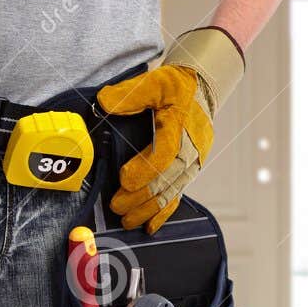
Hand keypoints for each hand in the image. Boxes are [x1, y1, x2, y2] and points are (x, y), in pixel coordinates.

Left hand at [97, 27, 243, 233]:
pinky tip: (150, 226)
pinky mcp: (190, 170)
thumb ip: (131, 92)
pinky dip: (164, 213)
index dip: (146, 168)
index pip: (166, 152)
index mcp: (181, 125)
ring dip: (148, 209)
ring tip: (127, 220)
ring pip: (171, 191)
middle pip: (167, 178)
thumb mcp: (156, 80)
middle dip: (141, 196)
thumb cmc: (177, 87)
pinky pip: (178, 195)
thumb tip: (105, 102)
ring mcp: (192, 162)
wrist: (202, 91)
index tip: (125, 179)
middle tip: (117, 206)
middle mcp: (191, 148)